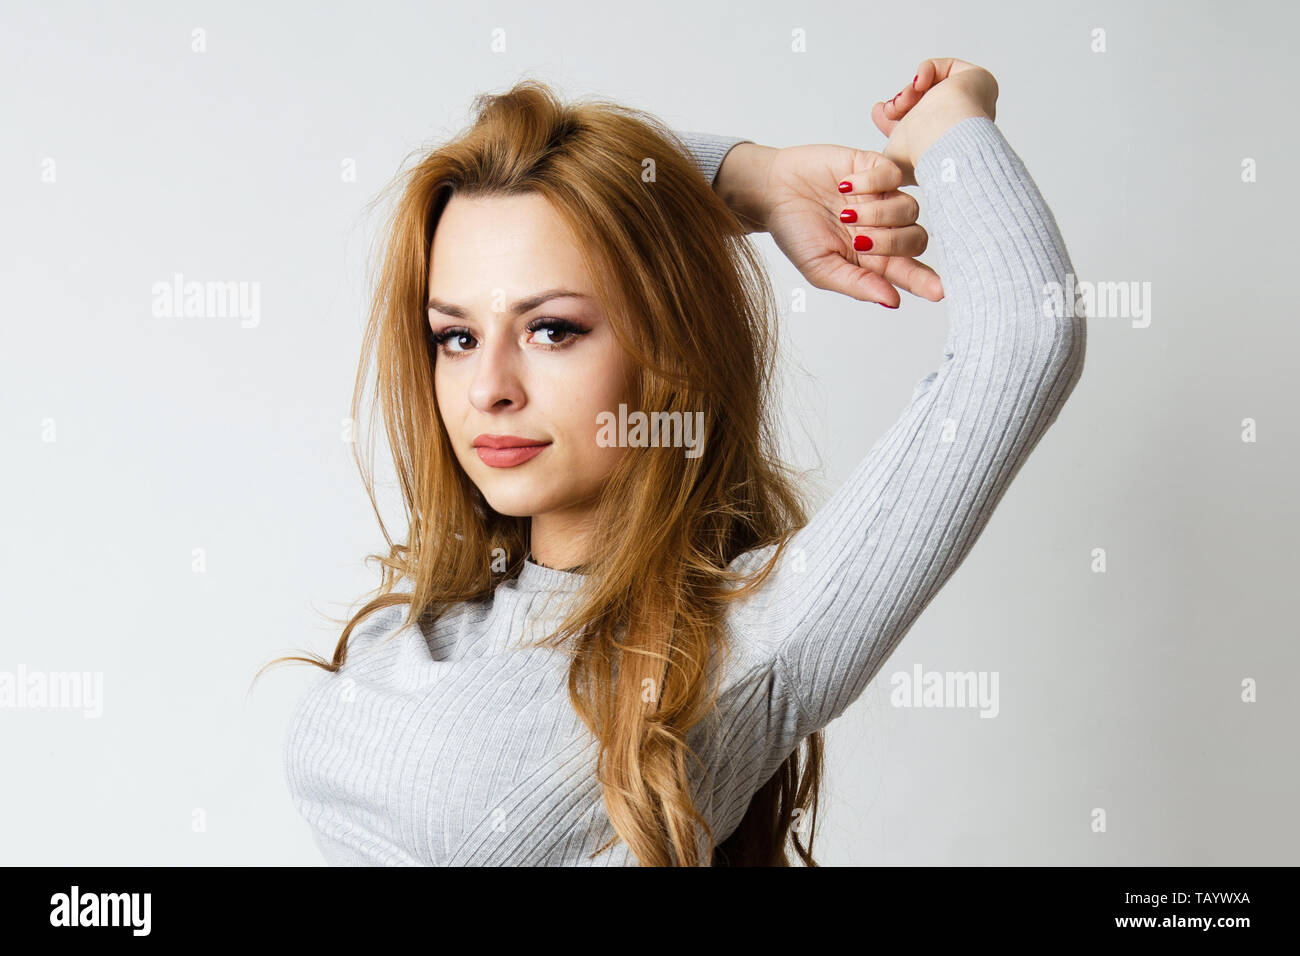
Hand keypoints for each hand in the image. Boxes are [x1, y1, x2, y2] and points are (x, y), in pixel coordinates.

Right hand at [718, 142, 943, 305]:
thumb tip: (894, 301)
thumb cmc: (794, 232)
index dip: (927, 282)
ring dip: (878, 213)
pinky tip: (846, 185)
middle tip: (860, 240)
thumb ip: (858, 284)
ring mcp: (882, 198)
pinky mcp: (876, 168)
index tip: (940, 292)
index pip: (910, 272)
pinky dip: (873, 183)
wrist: (772, 190)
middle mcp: (884, 228)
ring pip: (910, 208)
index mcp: (873, 258)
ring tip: (845, 212)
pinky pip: (894, 175)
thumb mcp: (820, 268)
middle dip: (892, 243)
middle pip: (917, 239)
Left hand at [871, 57, 999, 186]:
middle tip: (889, 110)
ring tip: (902, 103)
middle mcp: (958, 123)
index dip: (896, 114)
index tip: (879, 111)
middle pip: (924, 103)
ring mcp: (970, 101)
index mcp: (943, 142)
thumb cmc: (921, 156)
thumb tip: (864, 168)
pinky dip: (925, 72)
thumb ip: (884, 158)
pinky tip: (919, 86)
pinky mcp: (977, 79)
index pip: (918, 122)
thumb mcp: (893, 160)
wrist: (942, 141)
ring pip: (932, 86)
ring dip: (909, 91)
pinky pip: (945, 66)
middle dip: (900, 103)